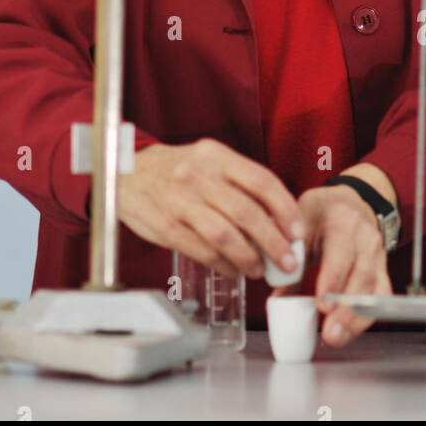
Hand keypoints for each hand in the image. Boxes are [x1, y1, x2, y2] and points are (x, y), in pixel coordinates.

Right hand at [117, 139, 304, 280]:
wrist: (128, 174)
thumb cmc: (177, 171)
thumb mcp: (208, 163)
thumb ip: (239, 185)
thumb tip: (278, 221)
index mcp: (215, 156)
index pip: (260, 181)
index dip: (285, 209)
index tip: (298, 233)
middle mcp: (197, 174)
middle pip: (246, 212)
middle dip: (273, 242)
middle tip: (287, 262)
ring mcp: (178, 200)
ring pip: (224, 235)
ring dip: (248, 258)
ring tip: (260, 270)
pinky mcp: (164, 225)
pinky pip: (202, 251)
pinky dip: (223, 265)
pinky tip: (233, 270)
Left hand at [271, 169, 393, 348]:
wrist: (349, 203)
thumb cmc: (321, 213)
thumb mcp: (301, 220)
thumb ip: (290, 253)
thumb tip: (277, 293)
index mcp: (341, 220)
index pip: (340, 251)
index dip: (333, 278)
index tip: (322, 303)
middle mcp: (364, 238)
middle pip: (361, 275)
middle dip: (345, 308)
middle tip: (330, 332)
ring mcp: (377, 255)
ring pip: (374, 289)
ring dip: (356, 318)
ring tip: (337, 337)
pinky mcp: (381, 270)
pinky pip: (380, 296)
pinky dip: (366, 317)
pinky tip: (350, 331)